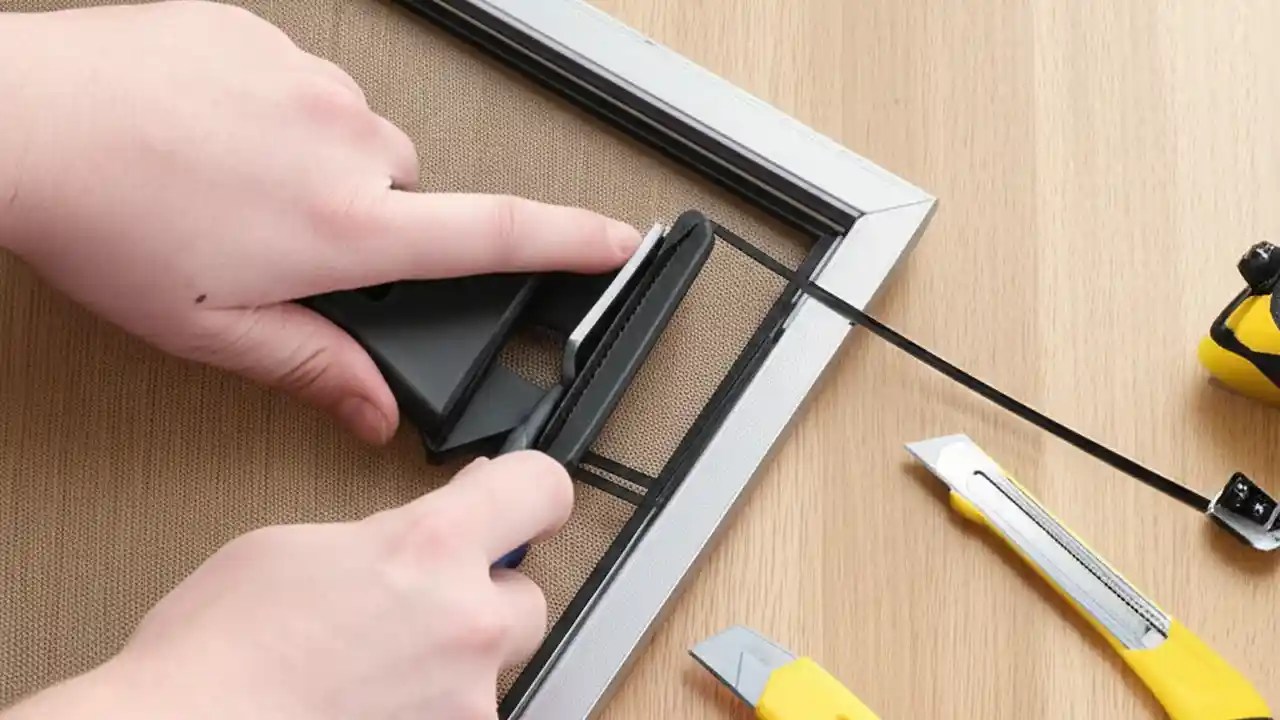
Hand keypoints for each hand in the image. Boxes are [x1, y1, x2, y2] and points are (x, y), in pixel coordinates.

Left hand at [0, 2, 639, 443]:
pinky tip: (217, 134)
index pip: (496, 236)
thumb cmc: (105, 224)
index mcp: (347, 228)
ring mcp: (311, 83)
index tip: (620, 241)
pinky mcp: (271, 39)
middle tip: (294, 237)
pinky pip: (306, 84)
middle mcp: (347, 146)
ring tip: (240, 182)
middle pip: (409, 190)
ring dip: (321, 165)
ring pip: (357, 136)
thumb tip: (374, 411)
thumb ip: (316, 367)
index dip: (574, 242)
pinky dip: (278, 113)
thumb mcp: (214, 331)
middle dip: (372, 219)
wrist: (24, 120)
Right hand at [3, 452, 572, 719]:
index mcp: (431, 547)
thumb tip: (422, 536)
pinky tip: (367, 703)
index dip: (533, 490)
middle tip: (421, 608)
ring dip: (452, 664)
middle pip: (526, 598)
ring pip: (493, 670)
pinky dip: (427, 709)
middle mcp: (466, 623)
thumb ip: (385, 536)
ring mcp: (466, 701)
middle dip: (483, 599)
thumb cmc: (216, 653)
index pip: (538, 488)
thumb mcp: (297, 546)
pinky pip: (461, 716)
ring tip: (373, 671)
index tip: (529, 498)